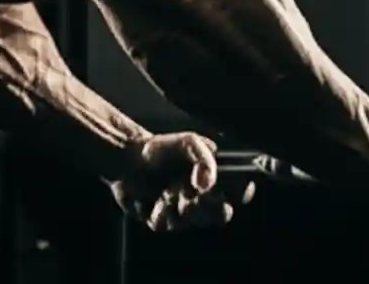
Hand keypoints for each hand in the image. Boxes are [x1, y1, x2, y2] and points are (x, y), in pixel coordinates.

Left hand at [107, 132, 255, 231]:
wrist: (127, 158)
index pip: (241, 192)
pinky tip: (153, 201)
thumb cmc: (161, 149)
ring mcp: (184, 211)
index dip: (239, 193)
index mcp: (215, 178)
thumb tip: (207, 185)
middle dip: (207, 205)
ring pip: (194, 221)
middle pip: (222, 214)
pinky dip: (161, 213)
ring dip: (179, 205)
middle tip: (190, 191)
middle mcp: (203, 198)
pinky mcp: (164, 221)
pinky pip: (169, 225)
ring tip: (166, 190)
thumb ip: (204, 159)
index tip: (222, 186)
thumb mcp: (188, 143)